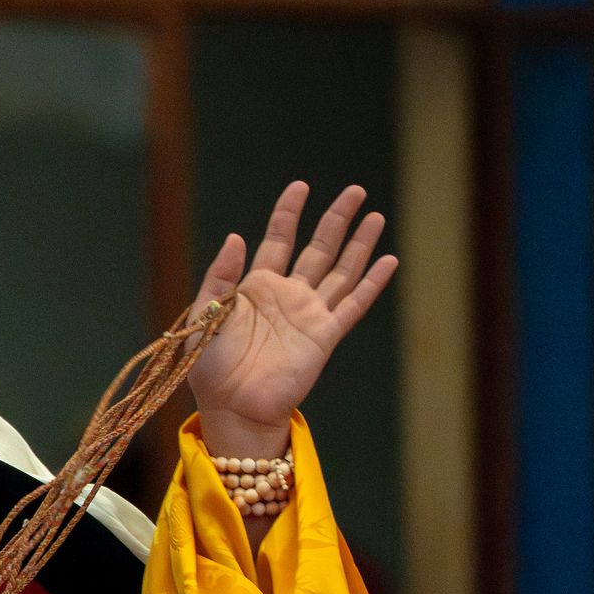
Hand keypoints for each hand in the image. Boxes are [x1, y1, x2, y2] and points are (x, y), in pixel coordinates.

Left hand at [187, 182, 397, 461]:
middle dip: (336, 219)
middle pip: (318, 248)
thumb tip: (237, 235)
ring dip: (359, 244)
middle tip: (355, 190)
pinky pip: (353, 305)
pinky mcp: (324, 336)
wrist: (231, 407)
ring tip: (375, 215)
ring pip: (341, 270)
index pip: (278, 239)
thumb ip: (220, 277)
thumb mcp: (205, 315)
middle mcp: (288, 295)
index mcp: (256, 287)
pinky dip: (372, 283)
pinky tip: (389, 260)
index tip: (301, 186)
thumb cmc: (210, 366)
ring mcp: (309, 314)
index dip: (289, 212)